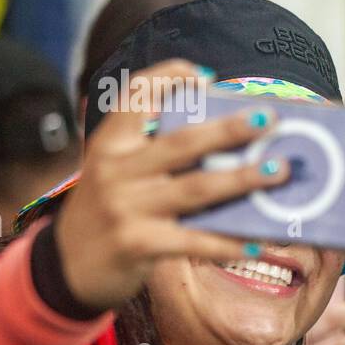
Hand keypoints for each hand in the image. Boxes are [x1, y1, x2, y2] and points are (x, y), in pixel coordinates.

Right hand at [53, 60, 290, 310]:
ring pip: (196, 188)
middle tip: (268, 120)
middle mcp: (115, 171)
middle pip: (181, 142)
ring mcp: (126, 208)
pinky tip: (257, 242)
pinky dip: (228, 243)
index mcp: (110, 145)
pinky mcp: (138, 245)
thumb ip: (156, 157)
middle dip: (228, 129)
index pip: (135, 97)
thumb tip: (231, 147)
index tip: (207, 74)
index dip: (168, 78)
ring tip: (278, 171)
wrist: (66, 269)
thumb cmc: (108, 213)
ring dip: (242, 179)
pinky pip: (194, 241)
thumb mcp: (117, 174)